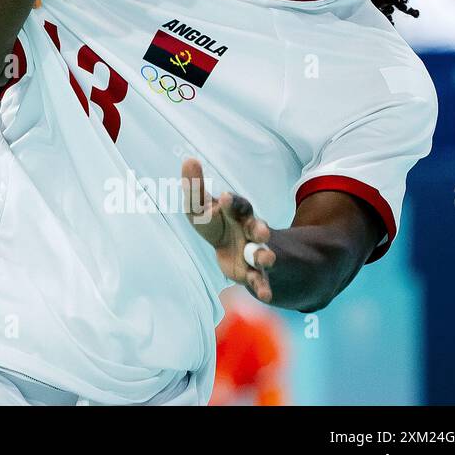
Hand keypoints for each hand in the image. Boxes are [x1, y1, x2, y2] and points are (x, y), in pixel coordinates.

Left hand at [181, 158, 275, 301]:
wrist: (236, 250)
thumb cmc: (216, 223)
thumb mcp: (201, 207)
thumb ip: (194, 187)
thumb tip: (188, 159)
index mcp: (238, 212)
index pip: (237, 204)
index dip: (231, 201)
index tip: (223, 198)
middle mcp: (250, 231)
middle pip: (257, 228)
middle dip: (259, 229)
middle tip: (261, 231)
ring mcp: (254, 252)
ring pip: (263, 254)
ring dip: (265, 256)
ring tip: (266, 259)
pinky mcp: (252, 273)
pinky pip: (260, 280)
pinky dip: (262, 287)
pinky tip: (265, 296)